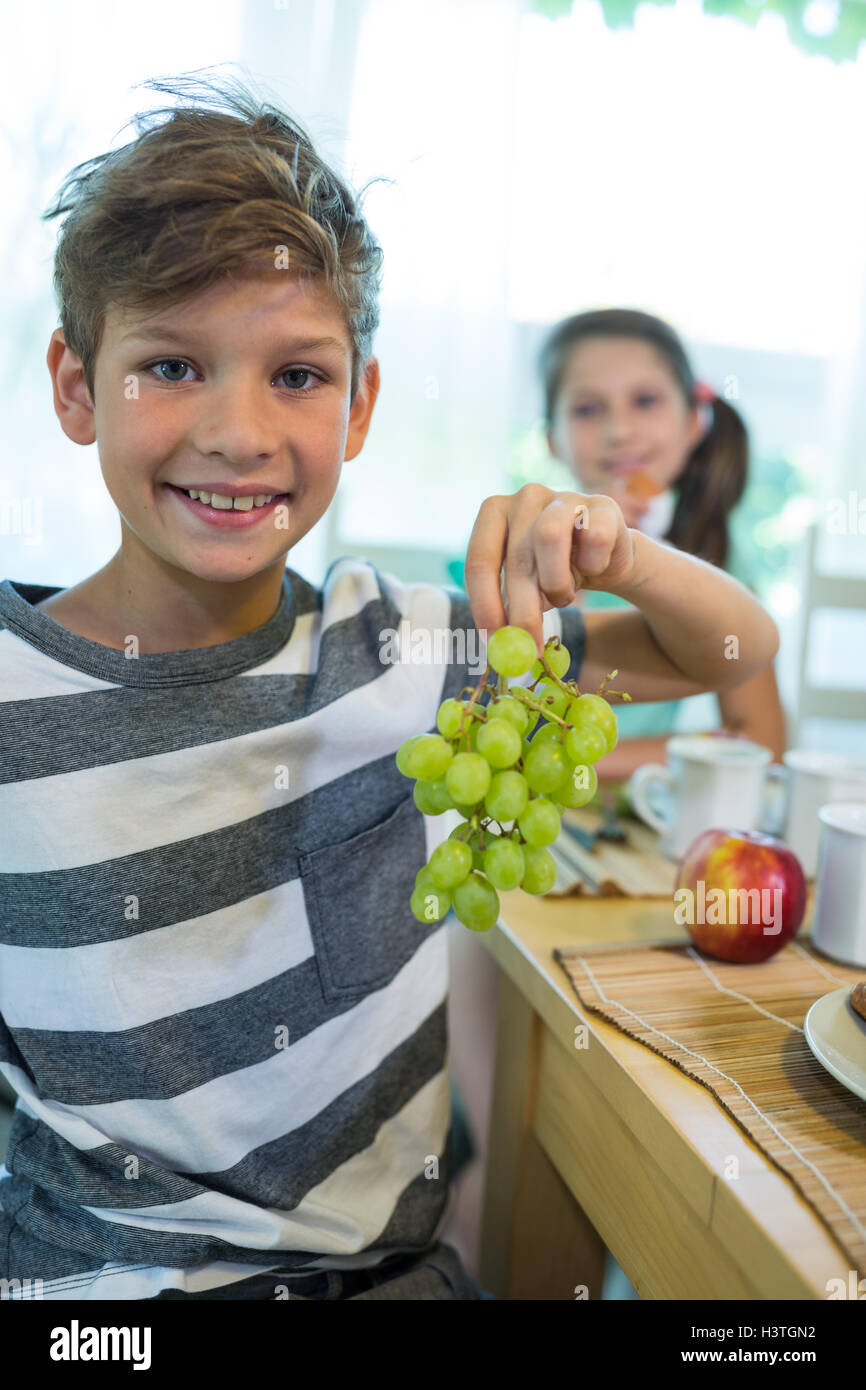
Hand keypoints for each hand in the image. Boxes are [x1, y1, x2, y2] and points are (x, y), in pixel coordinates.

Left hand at [464, 484, 636, 655]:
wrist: (605, 558)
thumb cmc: (555, 572)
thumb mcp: (526, 589)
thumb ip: (510, 608)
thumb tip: (500, 644)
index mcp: (495, 513)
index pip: (479, 559)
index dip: (484, 602)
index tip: (493, 638)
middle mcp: (525, 498)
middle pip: (516, 558)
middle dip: (522, 609)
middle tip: (529, 645)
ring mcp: (564, 496)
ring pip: (549, 538)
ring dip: (556, 583)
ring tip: (563, 597)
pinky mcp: (602, 505)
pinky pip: (594, 540)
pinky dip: (593, 565)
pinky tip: (593, 568)